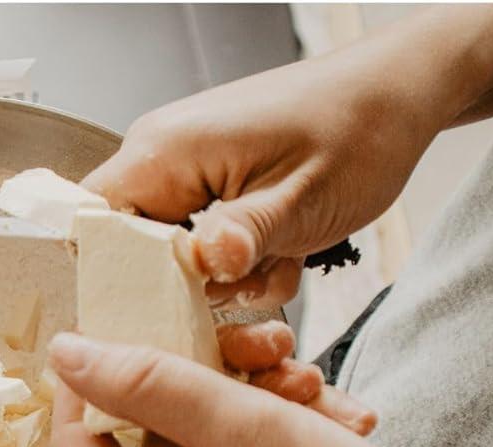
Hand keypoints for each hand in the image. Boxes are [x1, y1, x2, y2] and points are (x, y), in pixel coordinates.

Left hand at [50, 333, 492, 446]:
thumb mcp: (243, 431)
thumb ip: (149, 384)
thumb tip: (69, 353)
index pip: (75, 439)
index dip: (100, 372)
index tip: (138, 317)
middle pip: (144, 431)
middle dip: (205, 377)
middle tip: (263, 346)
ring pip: (201, 438)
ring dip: (255, 397)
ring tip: (311, 382)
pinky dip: (279, 431)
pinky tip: (333, 414)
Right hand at [82, 50, 420, 431]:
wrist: (400, 93)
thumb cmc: (359, 127)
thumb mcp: (303, 198)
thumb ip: (243, 235)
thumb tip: (199, 265)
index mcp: (166, 150)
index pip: (92, 223)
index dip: (114, 276)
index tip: (163, 306)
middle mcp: (163, 155)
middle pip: (130, 248)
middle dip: (185, 285)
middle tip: (245, 283)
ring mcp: (186, 170)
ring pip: (171, 254)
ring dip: (223, 277)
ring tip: (278, 262)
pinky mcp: (211, 183)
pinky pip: (201, 242)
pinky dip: (241, 263)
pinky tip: (283, 252)